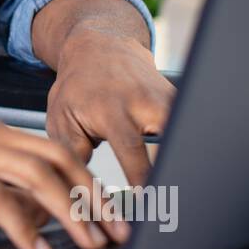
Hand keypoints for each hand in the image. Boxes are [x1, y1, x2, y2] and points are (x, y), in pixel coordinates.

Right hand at [0, 112, 125, 248]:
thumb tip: (21, 215)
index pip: (53, 150)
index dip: (88, 181)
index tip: (109, 213)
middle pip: (60, 159)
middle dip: (96, 197)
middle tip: (120, 232)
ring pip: (40, 177)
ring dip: (73, 214)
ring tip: (92, 244)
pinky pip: (0, 199)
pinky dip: (25, 227)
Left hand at [46, 27, 175, 186]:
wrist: (99, 48)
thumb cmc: (77, 88)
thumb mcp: (62, 119)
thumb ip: (74, 154)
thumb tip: (84, 188)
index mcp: (112, 109)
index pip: (131, 148)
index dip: (141, 177)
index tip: (147, 200)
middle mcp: (143, 101)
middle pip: (171, 136)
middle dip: (173, 165)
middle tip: (170, 199)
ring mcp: (165, 97)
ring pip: (184, 130)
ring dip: (180, 157)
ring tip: (176, 188)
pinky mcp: (178, 97)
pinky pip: (187, 125)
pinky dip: (183, 145)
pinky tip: (176, 165)